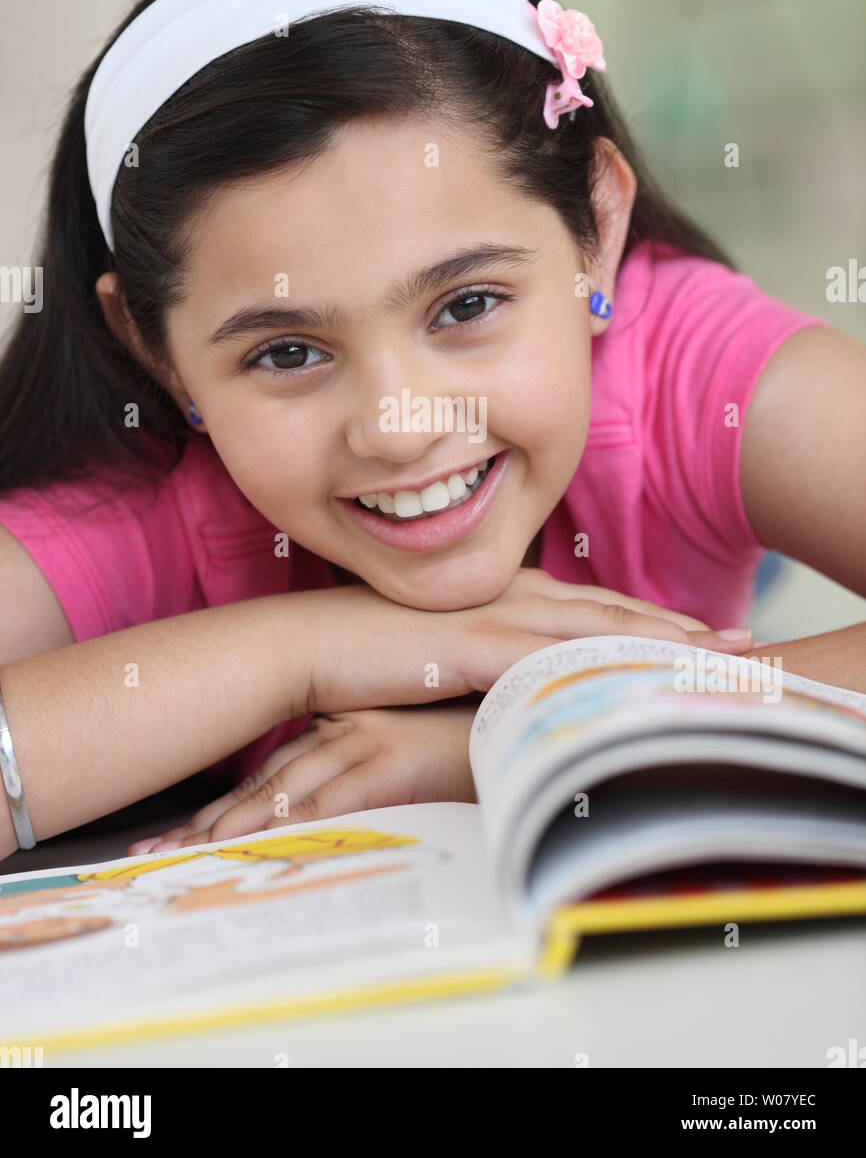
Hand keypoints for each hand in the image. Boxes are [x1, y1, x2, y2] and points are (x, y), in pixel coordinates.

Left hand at [127, 700, 477, 851]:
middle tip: (160, 852)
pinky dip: (295, 827)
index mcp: (348, 722)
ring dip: (239, 828)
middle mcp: (349, 728)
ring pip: (289, 792)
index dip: (227, 804)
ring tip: (188, 860)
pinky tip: (264, 848)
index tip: (181, 836)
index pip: (275, 770)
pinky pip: (335, 803)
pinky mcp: (395, 760)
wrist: (527, 709)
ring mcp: (370, 741)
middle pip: (268, 781)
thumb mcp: (419, 750)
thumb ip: (383, 769)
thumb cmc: (477, 732)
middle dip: (214, 821)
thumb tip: (346, 806)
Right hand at [300, 566, 753, 717]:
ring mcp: (495, 616)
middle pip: (610, 613)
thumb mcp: (432, 657)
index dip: (647, 622)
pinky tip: (642, 683)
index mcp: (501, 597)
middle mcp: (509, 598)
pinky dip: (605, 668)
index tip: (695, 637)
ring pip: (598, 629)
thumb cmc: (360, 654)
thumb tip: (506, 694)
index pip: (590, 610)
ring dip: (660, 645)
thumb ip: (475, 664)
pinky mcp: (477, 642)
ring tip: (716, 661)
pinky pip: (556, 658)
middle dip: (676, 630)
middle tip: (737, 645)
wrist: (304, 644)